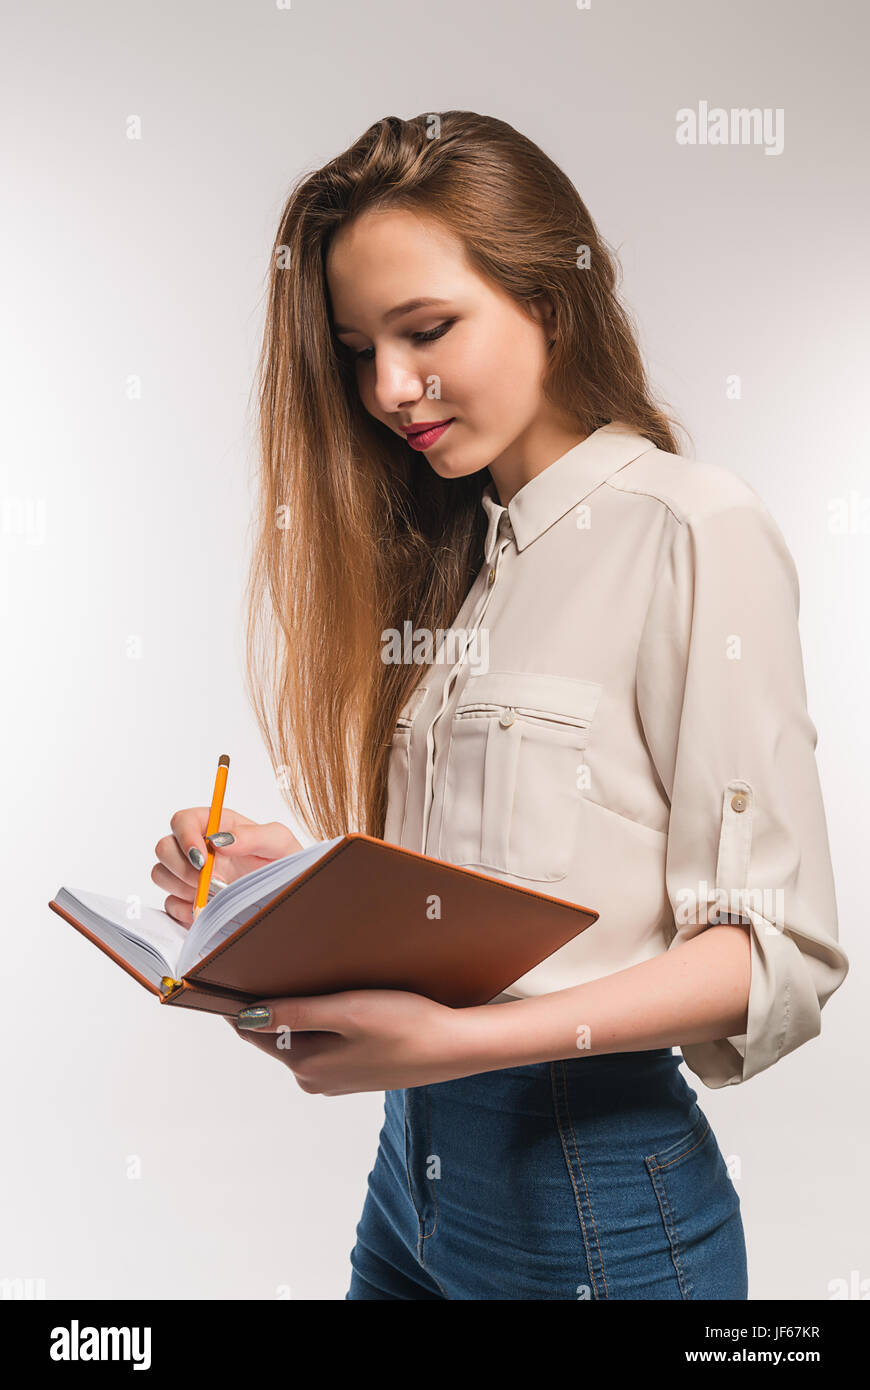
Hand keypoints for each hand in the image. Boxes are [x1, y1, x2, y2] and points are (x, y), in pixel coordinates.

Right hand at [152, 806, 302, 926]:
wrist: (287, 896)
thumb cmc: (284, 863)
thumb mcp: (279, 843)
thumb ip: (253, 835)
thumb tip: (220, 840)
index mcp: (216, 826)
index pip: (182, 821)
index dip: (184, 837)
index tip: (201, 858)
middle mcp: (198, 848)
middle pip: (164, 848)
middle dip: (182, 867)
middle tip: (209, 881)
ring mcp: (190, 876)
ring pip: (161, 874)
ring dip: (183, 887)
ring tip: (215, 893)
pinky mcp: (187, 902)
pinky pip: (170, 905)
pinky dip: (186, 910)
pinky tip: (209, 909)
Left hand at [225, 988, 497, 1094]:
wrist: (455, 1046)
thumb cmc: (407, 1025)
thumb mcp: (347, 1011)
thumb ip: (296, 1013)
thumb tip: (247, 1017)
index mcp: (307, 1067)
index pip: (255, 1031)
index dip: (240, 1002)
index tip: (231, 972)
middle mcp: (315, 1079)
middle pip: (278, 1032)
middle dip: (274, 1001)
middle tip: (276, 962)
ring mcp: (336, 1078)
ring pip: (303, 1035)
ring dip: (302, 1009)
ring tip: (313, 976)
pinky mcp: (356, 1070)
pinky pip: (326, 1040)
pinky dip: (325, 1019)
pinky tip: (342, 998)